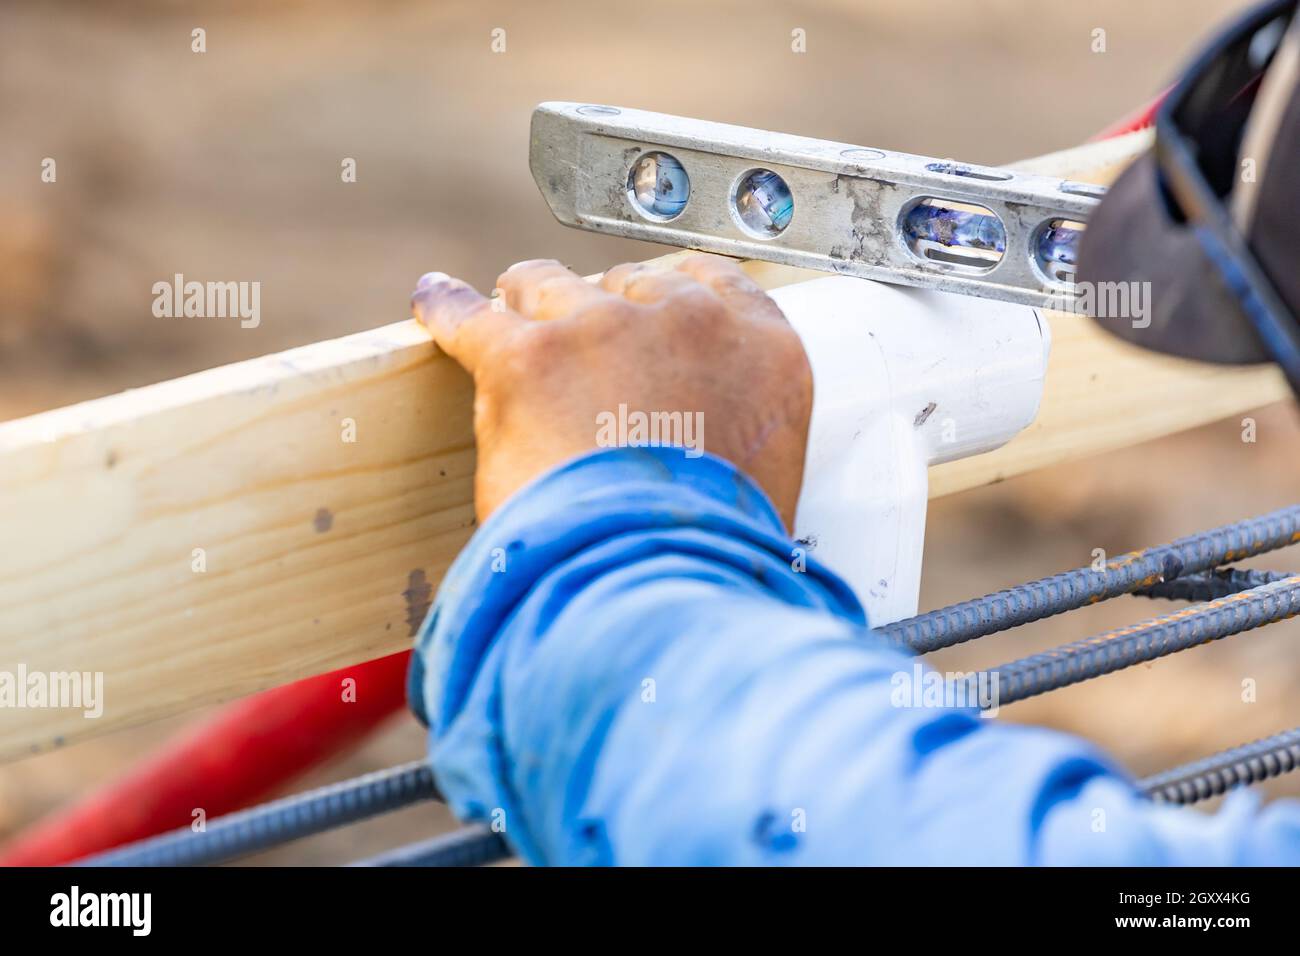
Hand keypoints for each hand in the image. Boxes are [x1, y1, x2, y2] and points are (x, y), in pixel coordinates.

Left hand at [411, 255, 811, 528]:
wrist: (662, 581)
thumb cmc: (714, 557)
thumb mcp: (763, 481)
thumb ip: (735, 434)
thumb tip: (698, 448)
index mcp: (762, 354)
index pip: (716, 284)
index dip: (670, 293)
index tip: (647, 301)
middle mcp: (689, 323)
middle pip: (628, 284)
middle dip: (601, 311)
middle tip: (577, 345)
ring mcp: (604, 330)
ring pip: (550, 288)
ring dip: (530, 306)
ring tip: (509, 313)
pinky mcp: (527, 356)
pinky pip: (471, 317)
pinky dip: (448, 310)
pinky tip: (435, 300)